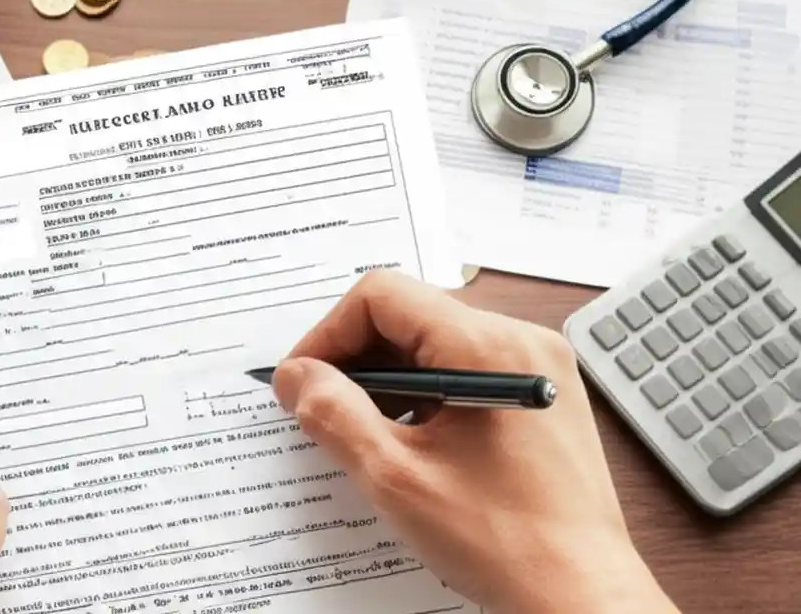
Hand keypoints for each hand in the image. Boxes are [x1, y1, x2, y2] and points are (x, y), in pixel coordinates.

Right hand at [270, 270, 677, 613]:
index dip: (329, 333)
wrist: (581, 594)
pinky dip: (425, 392)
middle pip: (411, 313)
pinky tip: (409, 440)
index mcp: (488, 347)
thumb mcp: (395, 478)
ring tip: (365, 431)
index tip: (304, 380)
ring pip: (437, 341)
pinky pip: (467, 368)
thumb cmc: (505, 542)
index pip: (384, 295)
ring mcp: (539, 366)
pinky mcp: (541, 395)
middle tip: (323, 408)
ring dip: (389, 377)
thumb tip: (297, 377)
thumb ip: (334, 414)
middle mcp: (521, 340)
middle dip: (356, 356)